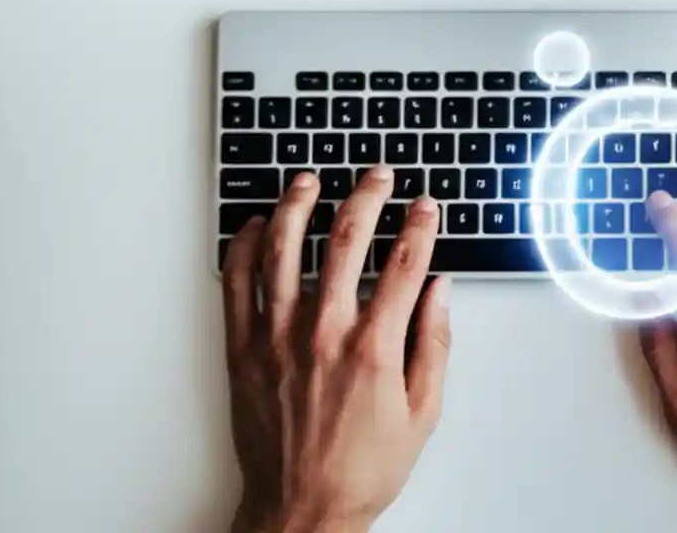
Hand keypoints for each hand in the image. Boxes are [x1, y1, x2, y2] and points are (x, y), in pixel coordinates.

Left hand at [221, 166, 450, 532]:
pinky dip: (246, 247)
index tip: (425, 206)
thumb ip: (434, 344)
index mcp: (374, 348)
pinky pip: (237, 283)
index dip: (420, 225)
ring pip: (285, 250)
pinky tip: (259, 225)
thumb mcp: (423, 412)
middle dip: (367, 197)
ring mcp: (278, 337)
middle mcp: (324, 332)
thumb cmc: (361, 469)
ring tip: (309, 180)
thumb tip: (439, 291)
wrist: (301, 509)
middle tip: (376, 176)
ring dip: (299, 205)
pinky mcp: (244, 349)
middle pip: (346, 240)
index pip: (404, 263)